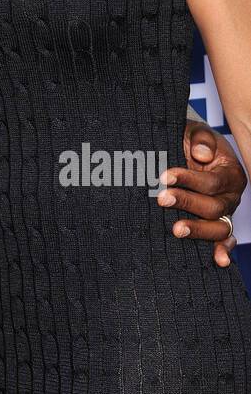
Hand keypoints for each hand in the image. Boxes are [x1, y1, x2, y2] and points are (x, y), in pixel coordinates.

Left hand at [156, 120, 245, 266]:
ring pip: (218, 227)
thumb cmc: (192, 143)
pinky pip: (223, 241)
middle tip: (161, 198)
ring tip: (176, 229)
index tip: (164, 177)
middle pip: (213, 206)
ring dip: (198, 230)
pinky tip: (219, 261)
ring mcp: (224, 214)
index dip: (188, 180)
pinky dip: (222, 251)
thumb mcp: (195, 133)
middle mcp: (230, 196)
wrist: (187, 152)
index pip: (211, 182)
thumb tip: (202, 154)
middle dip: (186, 202)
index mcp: (231, 174)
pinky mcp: (215, 226)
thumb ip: (201, 138)